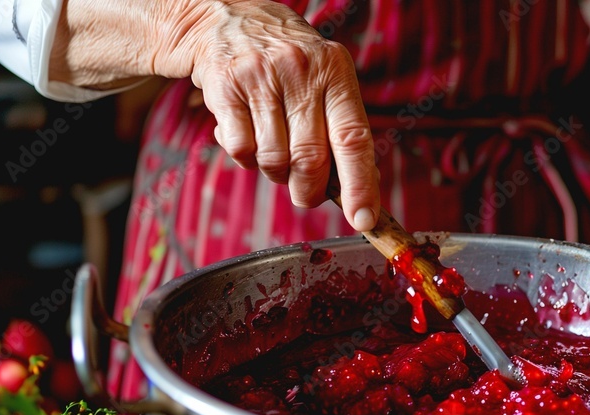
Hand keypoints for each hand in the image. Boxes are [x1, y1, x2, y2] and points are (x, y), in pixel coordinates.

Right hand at [161, 0, 378, 230]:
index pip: (353, 139)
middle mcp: (301, 71)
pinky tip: (248, 134)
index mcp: (335, 72)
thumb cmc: (287, 66)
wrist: (225, 20)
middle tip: (305, 193)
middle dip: (308, 191)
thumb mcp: (324, 81)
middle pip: (311, 160)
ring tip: (273, 151)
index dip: (360, 185)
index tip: (364, 219)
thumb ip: (342, 129)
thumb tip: (363, 187)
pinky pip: (241, 150)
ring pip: (274, 160)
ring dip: (275, 173)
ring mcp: (261, 77)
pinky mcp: (226, 87)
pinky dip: (246, 158)